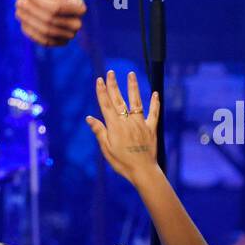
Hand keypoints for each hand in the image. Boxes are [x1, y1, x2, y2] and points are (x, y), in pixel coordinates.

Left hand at [14, 0, 85, 45]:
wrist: (49, 3)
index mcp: (79, 7)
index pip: (57, 8)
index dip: (40, 2)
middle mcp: (77, 24)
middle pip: (50, 20)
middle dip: (32, 10)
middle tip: (19, 1)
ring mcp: (68, 36)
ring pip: (45, 31)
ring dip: (28, 20)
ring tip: (18, 9)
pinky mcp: (59, 43)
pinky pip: (43, 41)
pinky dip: (30, 31)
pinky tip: (23, 21)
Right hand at [85, 69, 160, 185]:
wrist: (143, 171)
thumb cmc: (122, 163)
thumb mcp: (106, 149)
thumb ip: (99, 131)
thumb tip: (89, 118)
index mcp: (115, 126)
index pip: (106, 105)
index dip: (102, 91)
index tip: (99, 80)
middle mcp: (127, 122)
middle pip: (119, 100)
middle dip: (114, 85)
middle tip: (111, 72)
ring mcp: (140, 124)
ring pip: (136, 102)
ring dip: (133, 87)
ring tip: (131, 74)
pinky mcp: (151, 128)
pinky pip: (153, 113)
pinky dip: (155, 103)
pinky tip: (155, 93)